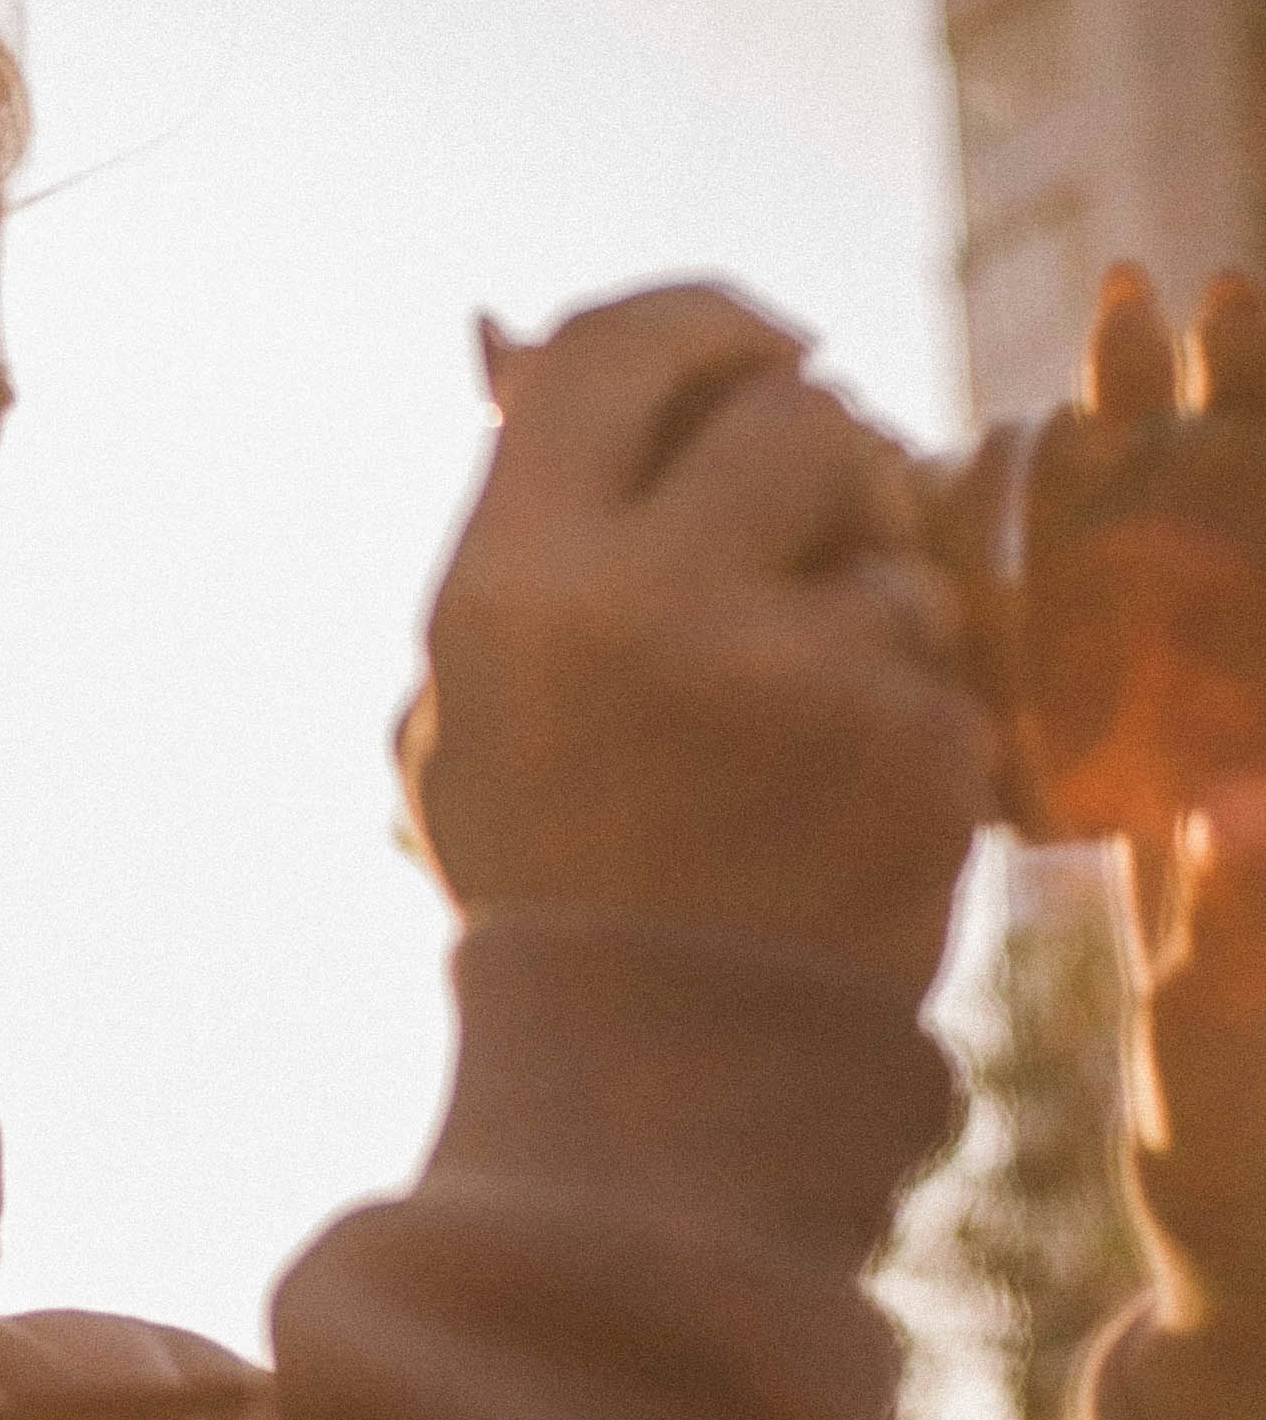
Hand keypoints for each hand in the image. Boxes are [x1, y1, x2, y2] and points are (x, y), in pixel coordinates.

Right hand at [400, 280, 991, 1003]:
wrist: (644, 1092)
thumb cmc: (549, 878)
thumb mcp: (467, 698)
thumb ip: (508, 518)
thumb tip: (510, 333)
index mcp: (511, 581)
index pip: (624, 347)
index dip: (709, 326)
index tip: (764, 354)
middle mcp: (641, 605)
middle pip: (797, 415)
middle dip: (823, 474)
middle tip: (805, 554)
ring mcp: (787, 676)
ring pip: (897, 544)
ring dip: (876, 612)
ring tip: (804, 732)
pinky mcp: (907, 749)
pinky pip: (953, 663)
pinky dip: (921, 727)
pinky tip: (848, 814)